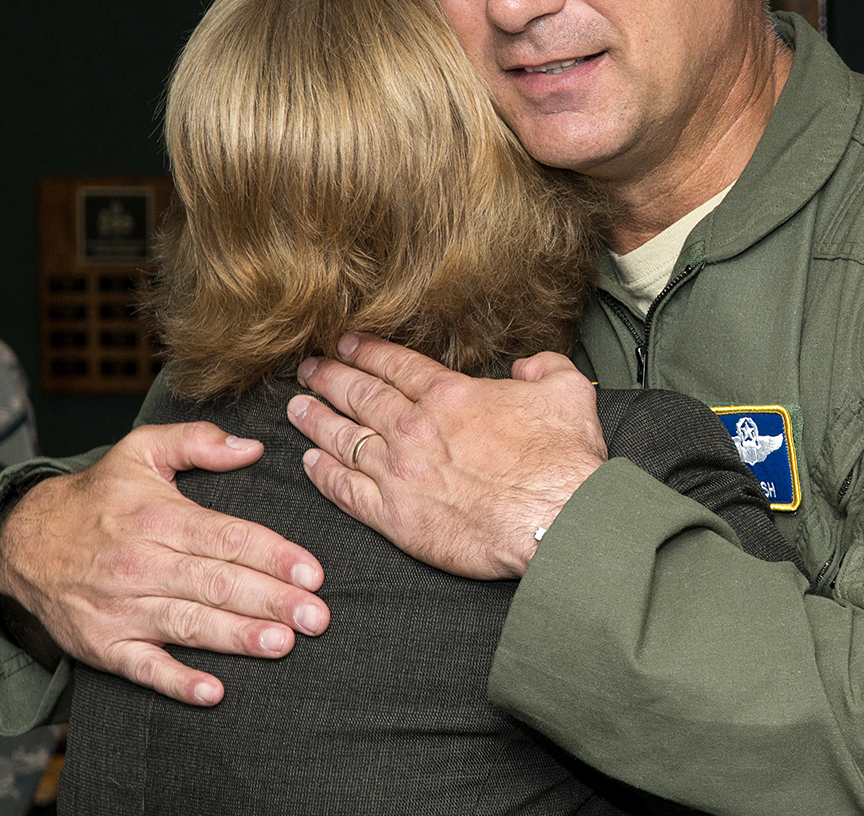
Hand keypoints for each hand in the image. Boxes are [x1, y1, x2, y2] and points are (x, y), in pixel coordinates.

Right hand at [0, 423, 327, 705]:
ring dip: (237, 637)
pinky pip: (143, 668)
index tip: (313, 573)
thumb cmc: (98, 496)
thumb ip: (198, 442)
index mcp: (159, 518)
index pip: (226, 537)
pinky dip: (176, 682)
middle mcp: (142, 564)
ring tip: (282, 644)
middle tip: (316, 617)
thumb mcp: (141, 450)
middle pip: (216, 583)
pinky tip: (212, 691)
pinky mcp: (103, 644)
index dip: (273, 555)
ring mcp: (121, 608)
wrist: (24, 543)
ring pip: (188, 624)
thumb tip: (252, 447)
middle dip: (271, 601)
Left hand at [289, 336, 606, 578]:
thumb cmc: (562, 461)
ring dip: (316, 421)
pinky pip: (345, 490)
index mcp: (451, 396)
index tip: (344, 343)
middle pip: (359, 396)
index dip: (365, 351)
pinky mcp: (395, 517)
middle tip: (307, 370)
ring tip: (296, 408)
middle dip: (329, 378)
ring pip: (343, 439)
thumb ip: (544, 368)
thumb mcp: (568, 392)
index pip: (396, 366)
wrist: (554, 520)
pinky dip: (323, 475)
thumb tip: (527, 366)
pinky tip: (311, 464)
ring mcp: (399, 473)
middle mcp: (415, 428)